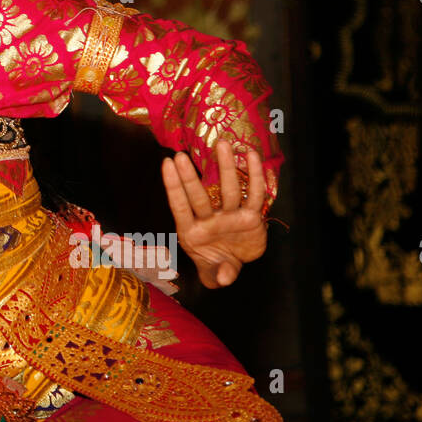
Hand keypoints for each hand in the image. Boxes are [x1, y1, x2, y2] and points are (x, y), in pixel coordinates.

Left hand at [161, 141, 267, 288]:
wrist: (238, 264)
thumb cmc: (217, 265)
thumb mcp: (215, 275)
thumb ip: (218, 276)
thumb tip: (226, 278)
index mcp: (193, 232)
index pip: (180, 207)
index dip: (173, 187)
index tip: (166, 164)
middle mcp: (210, 220)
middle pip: (199, 196)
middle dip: (190, 177)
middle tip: (181, 155)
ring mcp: (230, 216)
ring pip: (228, 190)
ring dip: (225, 168)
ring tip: (223, 144)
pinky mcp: (252, 217)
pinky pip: (254, 195)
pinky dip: (255, 177)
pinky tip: (252, 156)